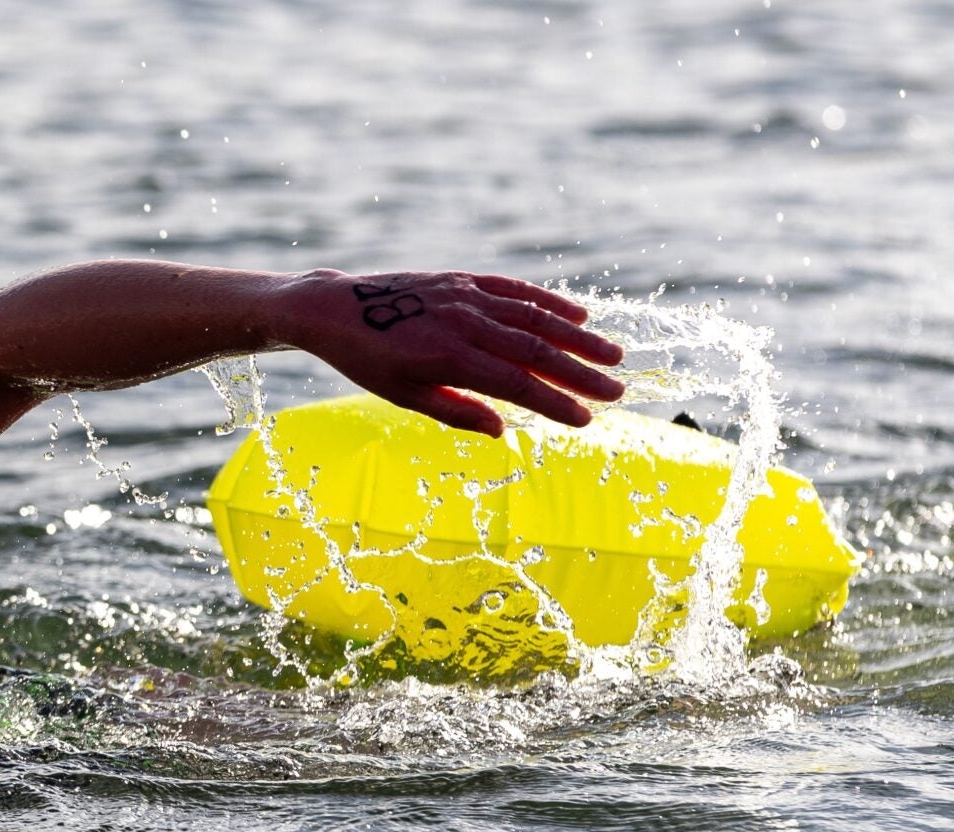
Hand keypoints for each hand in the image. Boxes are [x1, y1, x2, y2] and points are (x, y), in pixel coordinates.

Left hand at [275, 269, 624, 435]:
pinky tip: (577, 317)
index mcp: (448, 358)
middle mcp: (463, 323)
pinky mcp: (462, 280)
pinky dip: (547, 302)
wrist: (336, 309)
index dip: (554, 403)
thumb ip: (455, 411)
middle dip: (580, 372)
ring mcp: (465, 297)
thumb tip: (501, 430)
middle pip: (535, 349)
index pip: (515, 384)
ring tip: (612, 355)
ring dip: (577, 336)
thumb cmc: (368, 362)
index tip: (587, 419)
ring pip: (533, 316)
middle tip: (618, 391)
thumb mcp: (404, 396)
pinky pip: (513, 289)